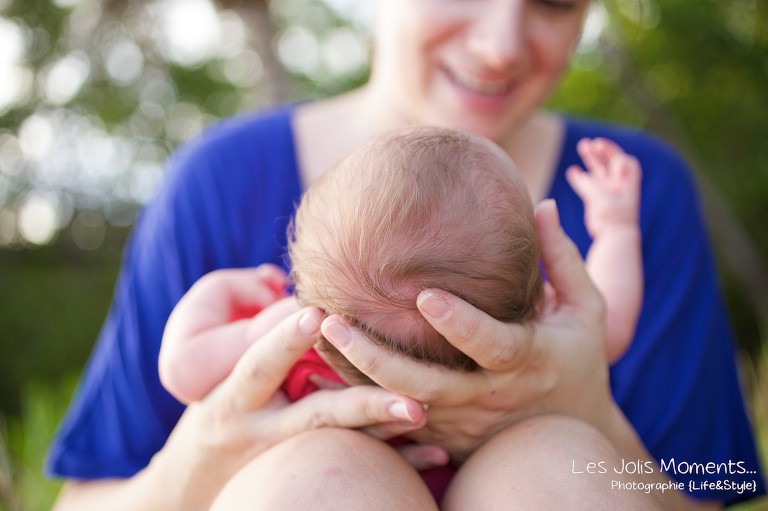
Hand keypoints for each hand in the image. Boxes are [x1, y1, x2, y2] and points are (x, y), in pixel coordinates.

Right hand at [154, 269, 435, 507]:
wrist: (192, 485)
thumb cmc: (216, 411)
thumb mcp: (215, 380)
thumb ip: (258, 344)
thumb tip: (290, 286)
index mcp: (234, 397)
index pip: (260, 364)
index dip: (286, 339)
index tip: (317, 313)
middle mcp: (261, 431)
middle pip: (317, 416)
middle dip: (362, 404)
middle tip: (409, 398)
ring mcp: (285, 460)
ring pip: (343, 445)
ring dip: (387, 430)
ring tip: (425, 413)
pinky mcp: (307, 476)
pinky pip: (360, 469)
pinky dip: (401, 461)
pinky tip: (439, 453)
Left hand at [320, 200, 614, 460]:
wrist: (568, 434)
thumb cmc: (578, 359)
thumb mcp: (587, 311)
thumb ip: (564, 259)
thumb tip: (544, 204)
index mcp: (528, 360)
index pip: (494, 346)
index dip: (461, 324)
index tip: (424, 295)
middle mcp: (490, 395)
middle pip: (427, 385)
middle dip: (376, 357)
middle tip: (332, 320)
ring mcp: (463, 420)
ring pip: (400, 407)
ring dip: (354, 374)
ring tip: (315, 333)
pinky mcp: (444, 433)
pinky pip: (393, 418)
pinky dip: (357, 393)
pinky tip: (322, 362)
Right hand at [566, 137, 641, 237]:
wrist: (615, 238)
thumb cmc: (613, 219)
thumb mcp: (601, 199)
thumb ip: (588, 185)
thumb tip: (573, 172)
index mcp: (626, 183)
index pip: (624, 161)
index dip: (613, 151)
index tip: (599, 145)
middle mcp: (617, 186)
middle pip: (611, 163)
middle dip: (601, 152)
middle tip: (588, 143)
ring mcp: (607, 193)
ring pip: (599, 172)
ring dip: (591, 159)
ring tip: (582, 146)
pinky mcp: (596, 201)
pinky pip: (589, 185)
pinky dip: (581, 178)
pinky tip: (572, 171)